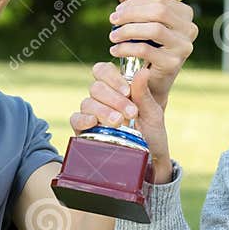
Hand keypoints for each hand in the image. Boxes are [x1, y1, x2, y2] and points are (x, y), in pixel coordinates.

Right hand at [71, 65, 171, 183]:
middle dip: (114, 99)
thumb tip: (142, 71)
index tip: (127, 91)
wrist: (150, 159)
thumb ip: (144, 93)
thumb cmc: (152, 133)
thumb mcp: (152, 113)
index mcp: (118, 89)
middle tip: (131, 113)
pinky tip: (94, 123)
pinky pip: (76, 118)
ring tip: (119, 122)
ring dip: (104, 110)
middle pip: (96, 87)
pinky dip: (84, 119)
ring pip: (88, 102)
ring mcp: (92, 114)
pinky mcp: (84, 130)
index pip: (104, 71)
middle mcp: (102, 99)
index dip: (112, 77)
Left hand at [107, 0, 197, 109]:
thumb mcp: (142, 24)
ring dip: (128, 30)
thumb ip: (135, 5)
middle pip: (159, 9)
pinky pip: (146, 50)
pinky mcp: (173, 63)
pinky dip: (126, 48)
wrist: (152, 82)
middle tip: (113, 19)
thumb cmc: (148, 48)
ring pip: (154, 28)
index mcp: (185, 14)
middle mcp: (190, 28)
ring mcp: (184, 46)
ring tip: (113, 36)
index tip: (119, 7)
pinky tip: (115, 50)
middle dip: (131, 12)